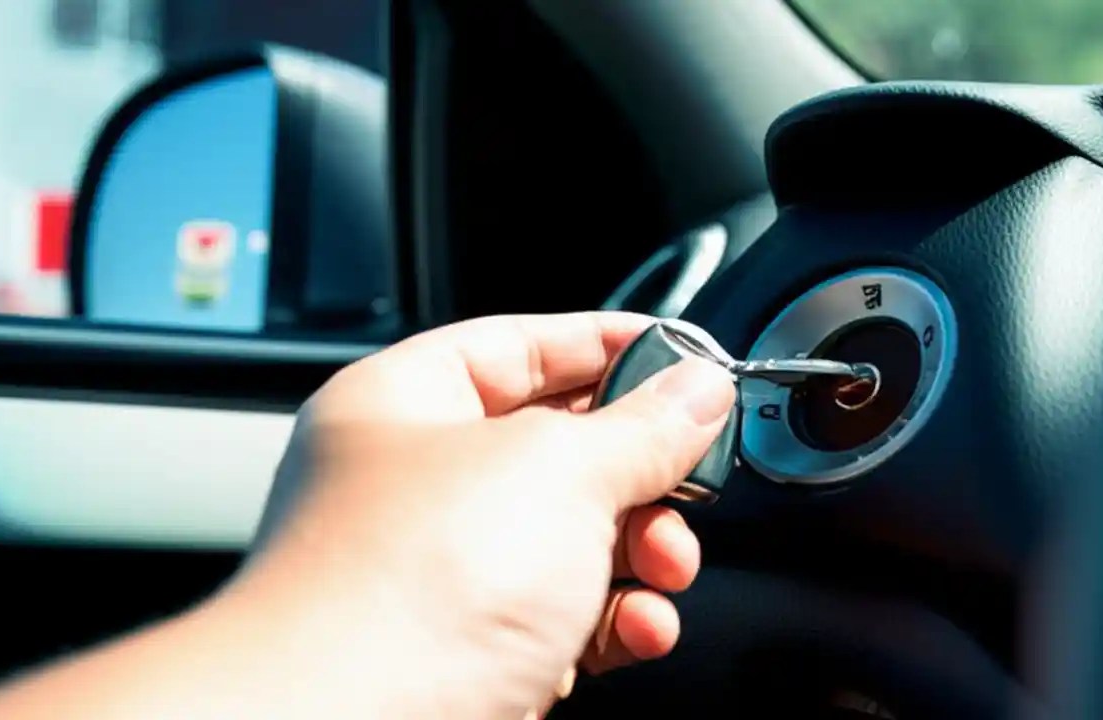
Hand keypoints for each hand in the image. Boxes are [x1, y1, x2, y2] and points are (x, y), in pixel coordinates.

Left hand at [229, 312, 735, 717]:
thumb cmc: (407, 593)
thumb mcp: (557, 472)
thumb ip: (643, 426)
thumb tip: (697, 392)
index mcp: (405, 405)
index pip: (520, 345)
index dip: (607, 343)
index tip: (682, 354)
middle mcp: (416, 484)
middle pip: (559, 449)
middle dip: (639, 470)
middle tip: (691, 477)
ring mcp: (441, 574)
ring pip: (571, 540)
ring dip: (639, 552)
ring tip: (666, 565)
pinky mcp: (470, 651)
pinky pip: (563, 617)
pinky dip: (614, 620)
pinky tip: (638, 628)